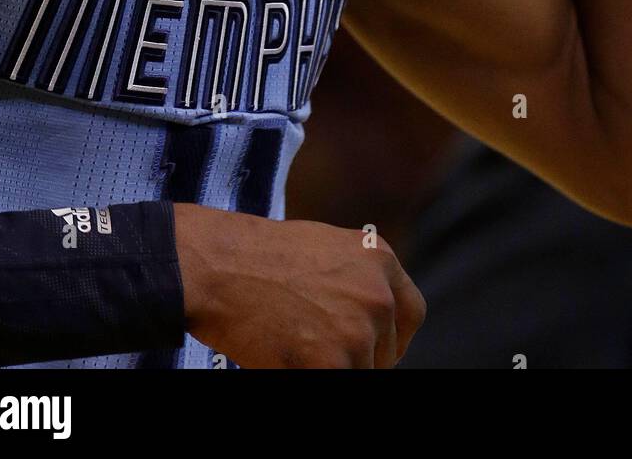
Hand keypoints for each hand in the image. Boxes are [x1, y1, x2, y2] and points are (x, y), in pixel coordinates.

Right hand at [173, 203, 425, 368]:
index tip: (374, 349)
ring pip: (361, 371)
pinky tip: (288, 357)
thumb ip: (358, 278)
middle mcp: (379, 294)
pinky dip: (310, 374)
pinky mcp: (334, 364)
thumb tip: (375, 318)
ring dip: (333, 368)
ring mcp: (359, 331)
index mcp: (381, 260)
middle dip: (359, 356)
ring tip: (296, 345)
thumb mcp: (328, 248)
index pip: (411, 313)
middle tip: (319, 348)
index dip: (392, 336)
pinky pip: (337, 382)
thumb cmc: (261, 256)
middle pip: (387, 351)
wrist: (221, 266)